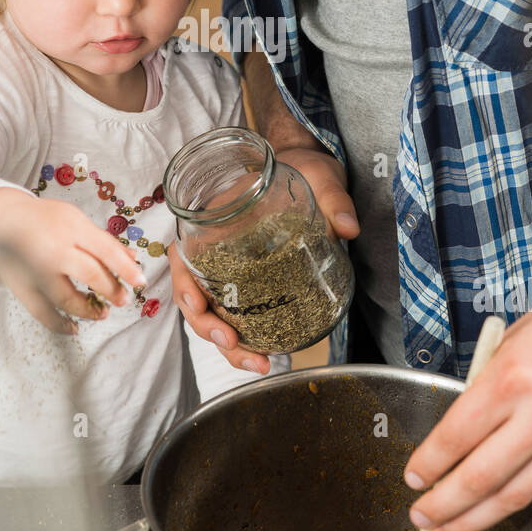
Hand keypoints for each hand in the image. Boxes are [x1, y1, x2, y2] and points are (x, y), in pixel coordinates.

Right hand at [0, 188, 143, 334]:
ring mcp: (36, 271)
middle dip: (111, 290)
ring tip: (102, 313)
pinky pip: (43, 313)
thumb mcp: (75, 220)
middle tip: (123, 299)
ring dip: (89, 310)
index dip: (126, 268)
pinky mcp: (23, 288)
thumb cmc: (45, 221)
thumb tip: (133, 260)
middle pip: (90, 274)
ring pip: (67, 299)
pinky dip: (60, 325)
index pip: (106, 250)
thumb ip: (103, 241)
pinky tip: (74, 328)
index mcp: (71, 227)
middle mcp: (54, 249)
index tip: (140, 281)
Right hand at [168, 143, 358, 373]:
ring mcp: (231, 266)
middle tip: (237, 347)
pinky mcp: (251, 280)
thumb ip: (332, 199)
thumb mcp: (319, 176)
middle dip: (209, 328)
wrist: (310, 168)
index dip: (185, 284)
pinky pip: (237, 313)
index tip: (198, 304)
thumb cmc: (303, 166)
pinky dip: (246, 338)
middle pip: (195, 295)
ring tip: (258, 364)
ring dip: (229, 345)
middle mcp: (215, 246)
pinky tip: (267, 354)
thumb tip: (347, 228)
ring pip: (214, 312)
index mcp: (216, 218)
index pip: (185, 255)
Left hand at [402, 230, 531, 530]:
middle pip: (481, 478)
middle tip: (422, 520)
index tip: (413, 478)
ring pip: (515, 496)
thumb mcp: (513, 339)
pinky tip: (496, 509)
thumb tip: (461, 425)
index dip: (429, 464)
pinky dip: (517, 501)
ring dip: (476, 520)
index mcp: (513, 378)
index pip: (457, 436)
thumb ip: (486, 382)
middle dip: (444, 506)